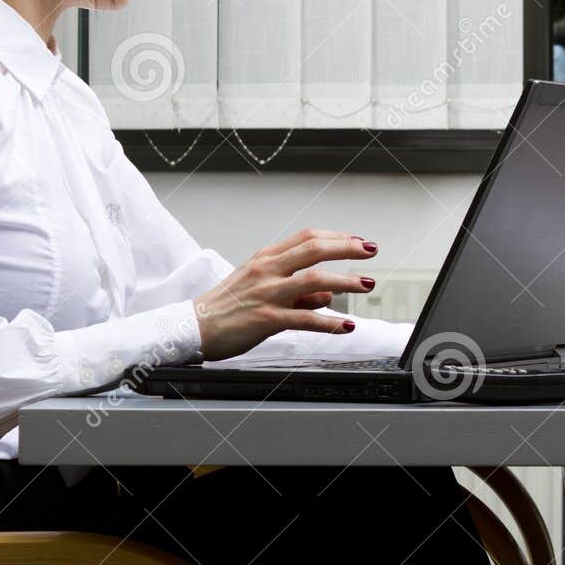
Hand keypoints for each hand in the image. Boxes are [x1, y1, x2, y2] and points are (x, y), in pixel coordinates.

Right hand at [194, 228, 377, 360]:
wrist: (194, 327)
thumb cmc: (227, 307)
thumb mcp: (263, 290)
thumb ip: (298, 292)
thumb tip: (328, 293)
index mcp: (266, 259)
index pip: (306, 238)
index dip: (336, 236)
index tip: (359, 241)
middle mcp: (267, 271)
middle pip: (314, 249)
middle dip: (347, 248)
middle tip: (371, 250)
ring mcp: (267, 294)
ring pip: (314, 280)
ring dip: (345, 281)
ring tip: (366, 284)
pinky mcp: (265, 319)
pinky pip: (304, 319)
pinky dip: (329, 322)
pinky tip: (346, 325)